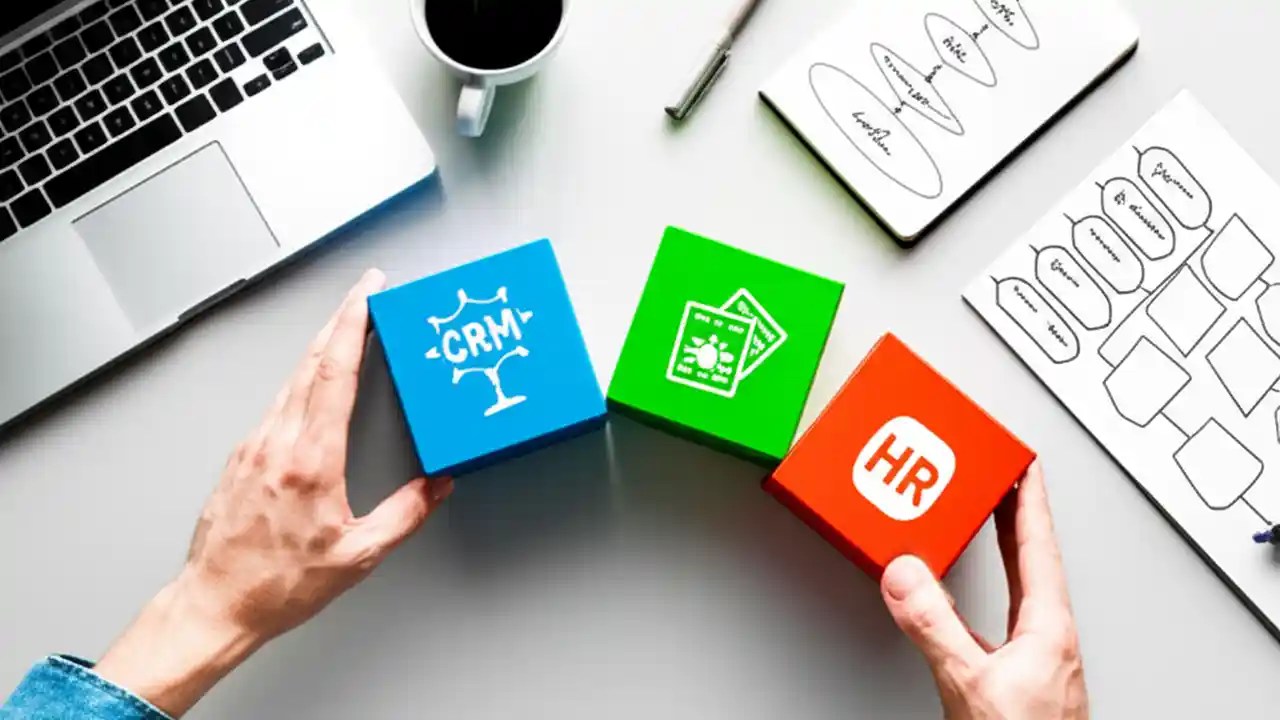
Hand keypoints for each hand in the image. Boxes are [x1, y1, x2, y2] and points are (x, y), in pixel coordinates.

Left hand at [94, 270, 453, 716]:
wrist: (215, 604)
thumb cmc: (279, 585)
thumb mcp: (358, 556)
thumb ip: (405, 515)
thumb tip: (438, 486)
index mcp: (311, 461)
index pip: (334, 374)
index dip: (352, 326)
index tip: (366, 295)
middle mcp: (277, 444)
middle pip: (311, 363)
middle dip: (340, 320)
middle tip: (363, 293)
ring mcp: (253, 447)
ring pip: (291, 380)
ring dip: (320, 348)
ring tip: (345, 329)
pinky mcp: (240, 458)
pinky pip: (276, 405)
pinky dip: (301, 381)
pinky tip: (313, 383)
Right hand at [880, 463, 1086, 719]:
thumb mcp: (970, 683)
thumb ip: (934, 627)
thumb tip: (905, 573)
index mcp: (1049, 628)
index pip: (1038, 547)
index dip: (1029, 499)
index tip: (1021, 461)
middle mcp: (1048, 639)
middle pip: (1032, 560)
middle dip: (1014, 514)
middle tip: (1000, 474)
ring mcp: (1037, 661)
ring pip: (1019, 589)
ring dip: (1002, 551)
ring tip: (984, 519)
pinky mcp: (1019, 680)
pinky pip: (1000, 618)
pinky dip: (982, 594)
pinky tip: (961, 598)